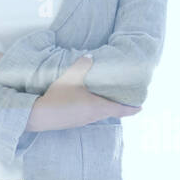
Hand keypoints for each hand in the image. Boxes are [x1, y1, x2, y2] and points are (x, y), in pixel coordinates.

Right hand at [25, 56, 141, 131]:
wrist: (39, 115)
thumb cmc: (58, 97)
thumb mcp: (70, 77)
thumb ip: (82, 65)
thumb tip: (90, 56)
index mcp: (98, 107)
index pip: (120, 110)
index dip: (131, 109)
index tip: (140, 108)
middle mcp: (93, 116)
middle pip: (110, 112)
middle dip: (117, 106)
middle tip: (122, 98)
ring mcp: (82, 121)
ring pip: (98, 115)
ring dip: (103, 108)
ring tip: (104, 99)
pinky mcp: (72, 123)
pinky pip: (87, 116)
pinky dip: (91, 110)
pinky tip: (84, 103)